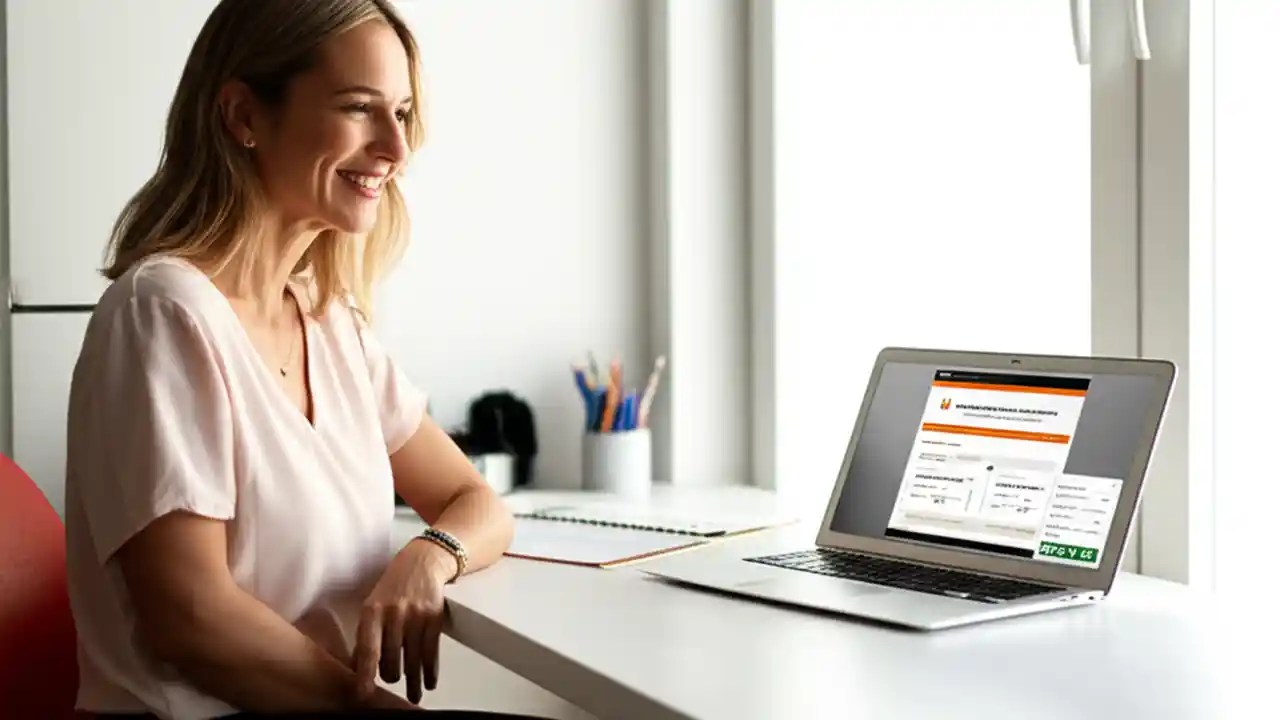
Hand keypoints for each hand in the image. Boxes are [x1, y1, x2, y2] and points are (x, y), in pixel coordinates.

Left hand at [353, 539, 455, 704]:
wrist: (424, 562)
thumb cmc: (394, 586)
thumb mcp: (373, 603)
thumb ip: (367, 634)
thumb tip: (359, 668)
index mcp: (372, 611)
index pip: (367, 649)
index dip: (365, 674)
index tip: (363, 695)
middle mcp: (394, 614)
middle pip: (391, 658)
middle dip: (390, 675)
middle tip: (391, 681)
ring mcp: (416, 617)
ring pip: (413, 659)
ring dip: (413, 681)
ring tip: (413, 696)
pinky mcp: (434, 619)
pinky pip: (431, 652)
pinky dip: (430, 671)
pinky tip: (428, 682)